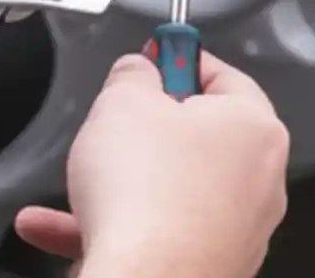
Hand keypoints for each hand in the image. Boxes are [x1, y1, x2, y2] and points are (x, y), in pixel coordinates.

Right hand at [15, 51, 288, 277]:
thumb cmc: (147, 197)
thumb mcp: (122, 102)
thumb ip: (131, 75)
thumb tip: (137, 71)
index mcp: (253, 127)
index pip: (222, 75)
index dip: (178, 60)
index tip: (153, 56)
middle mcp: (257, 179)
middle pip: (195, 135)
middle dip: (143, 129)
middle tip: (111, 123)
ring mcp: (236, 227)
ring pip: (167, 189)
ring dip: (115, 183)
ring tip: (74, 181)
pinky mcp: (208, 262)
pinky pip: (153, 231)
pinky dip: (109, 224)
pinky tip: (57, 225)